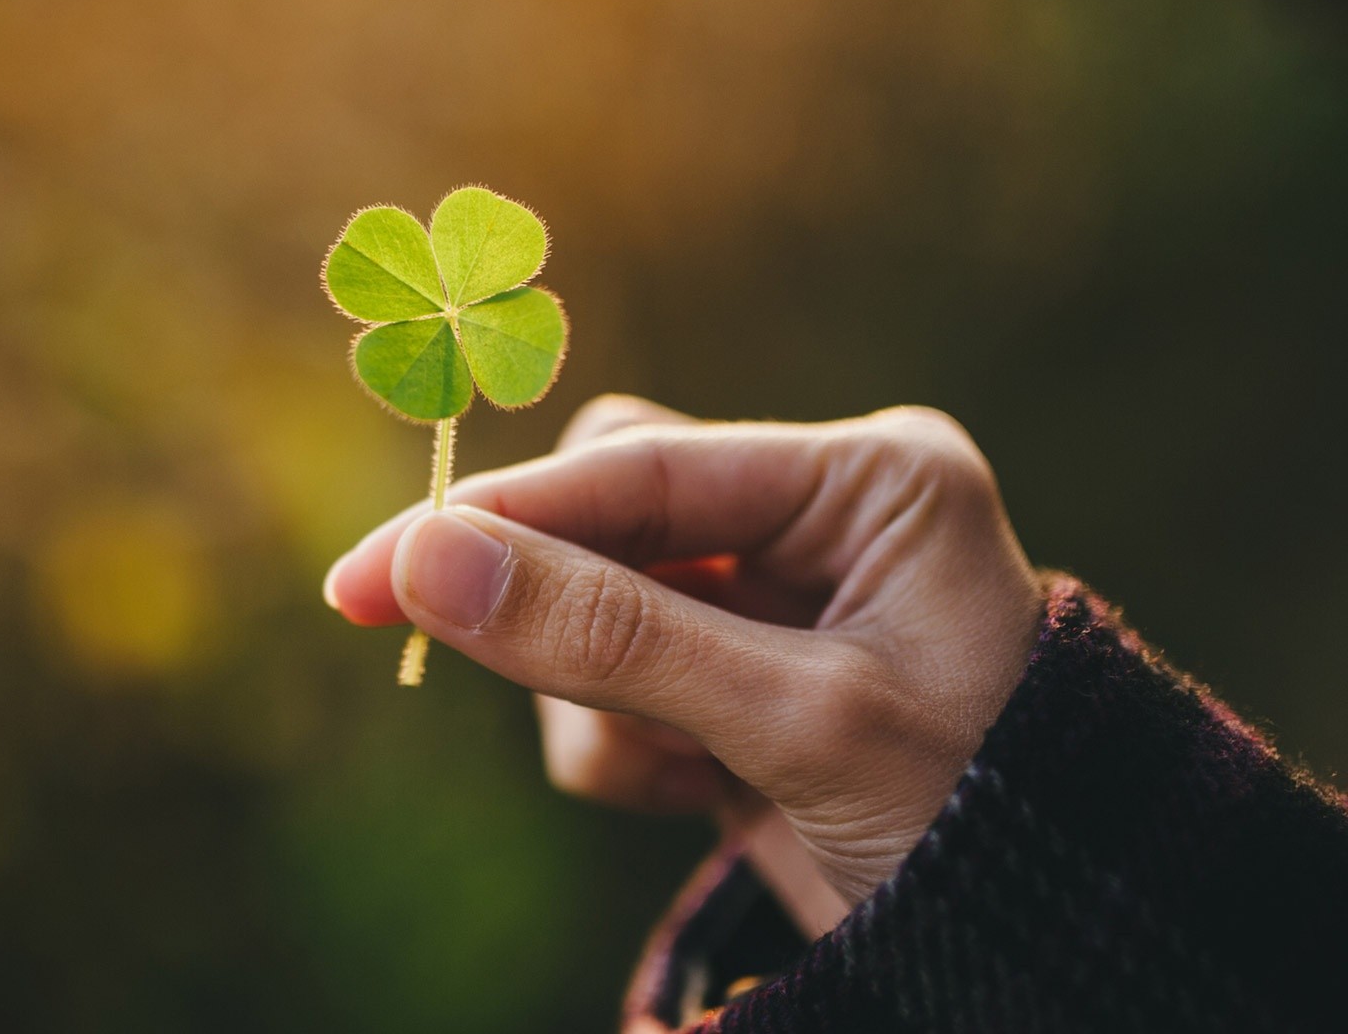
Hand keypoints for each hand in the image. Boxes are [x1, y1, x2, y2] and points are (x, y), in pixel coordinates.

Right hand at [324, 397, 1044, 908]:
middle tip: (466, 655)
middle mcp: (818, 520)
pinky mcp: (736, 683)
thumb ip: (609, 636)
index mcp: (866, 481)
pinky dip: (620, 746)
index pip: (641, 467)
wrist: (1055, 960)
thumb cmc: (979, 821)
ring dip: (597, 702)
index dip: (498, 520)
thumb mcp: (794, 720)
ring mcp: (773, 605)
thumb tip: (423, 562)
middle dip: (556, 607)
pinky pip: (613, 682)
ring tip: (676, 774)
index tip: (373, 574)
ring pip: (592, 606)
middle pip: (602, 516)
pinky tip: (695, 793)